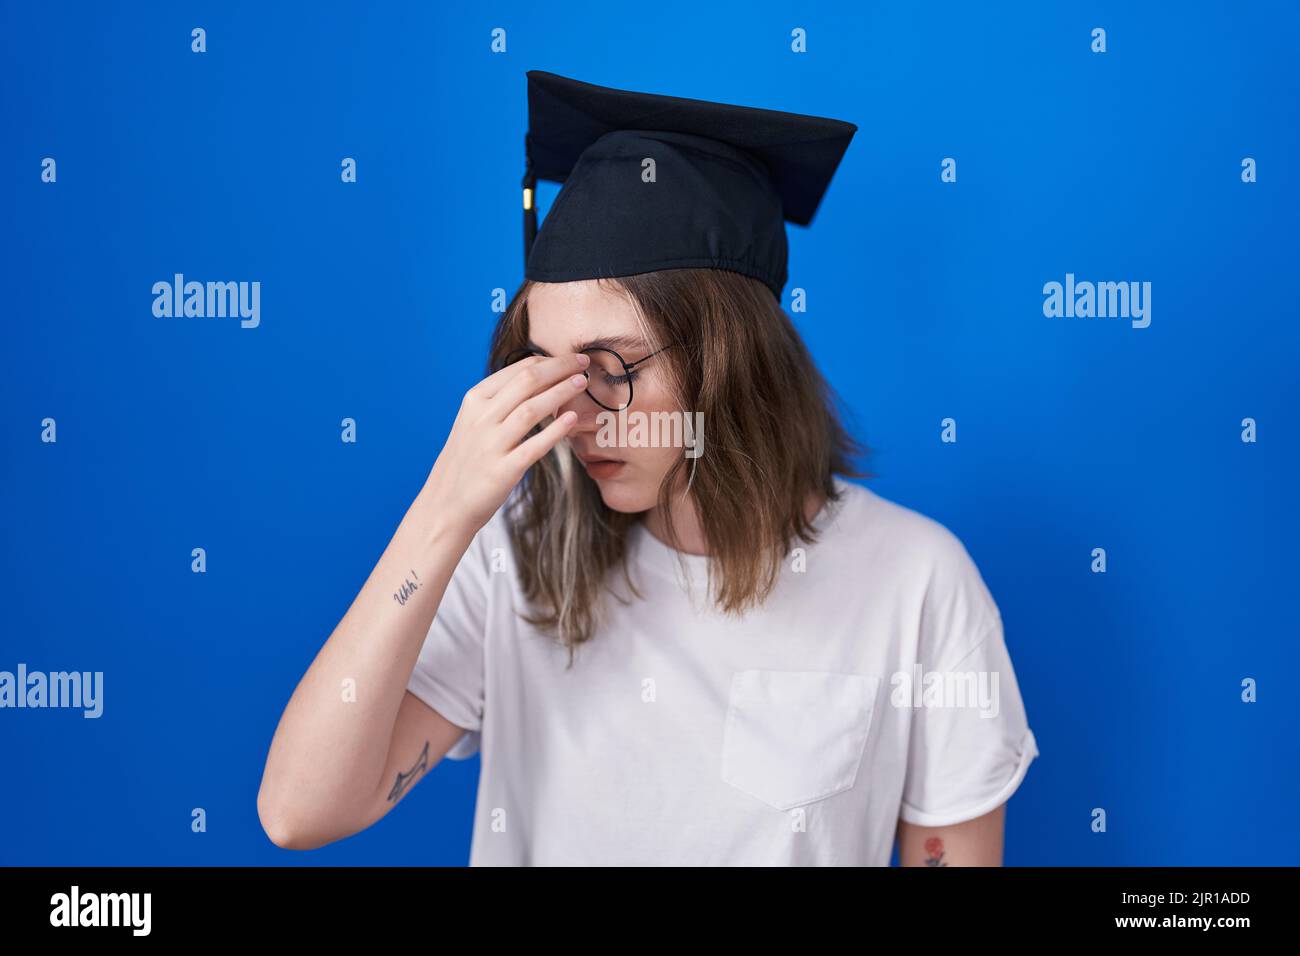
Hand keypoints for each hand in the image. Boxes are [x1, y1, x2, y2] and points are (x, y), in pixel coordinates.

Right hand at [420, 352, 590, 537]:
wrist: (444, 504)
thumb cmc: (466, 461)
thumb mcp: (473, 422)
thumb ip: (500, 400)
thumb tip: (538, 377)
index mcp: (475, 401)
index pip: (518, 370)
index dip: (549, 361)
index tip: (570, 359)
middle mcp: (481, 418)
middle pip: (527, 382)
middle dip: (559, 367)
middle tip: (583, 362)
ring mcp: (490, 444)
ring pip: (532, 409)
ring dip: (561, 392)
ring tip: (583, 383)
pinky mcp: (502, 471)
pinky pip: (533, 446)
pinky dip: (555, 431)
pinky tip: (572, 419)